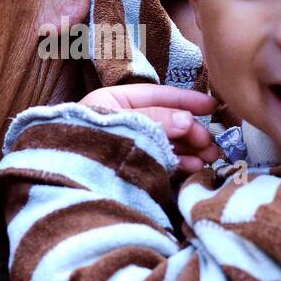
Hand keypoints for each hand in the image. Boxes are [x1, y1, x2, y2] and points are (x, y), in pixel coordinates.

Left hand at [81, 84, 221, 174]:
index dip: (186, 100)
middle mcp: (123, 122)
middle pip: (166, 121)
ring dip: (191, 150)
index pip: (157, 95)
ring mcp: (129, 147)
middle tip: (210, 143)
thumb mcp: (125, 122)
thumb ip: (156, 119)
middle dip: (192, 131)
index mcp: (114, 101)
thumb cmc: (90, 142)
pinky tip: (194, 167)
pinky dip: (179, 164)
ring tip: (209, 158)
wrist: (68, 184)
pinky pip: (160, 162)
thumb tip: (188, 120)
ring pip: (167, 143)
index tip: (212, 107)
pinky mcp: (132, 169)